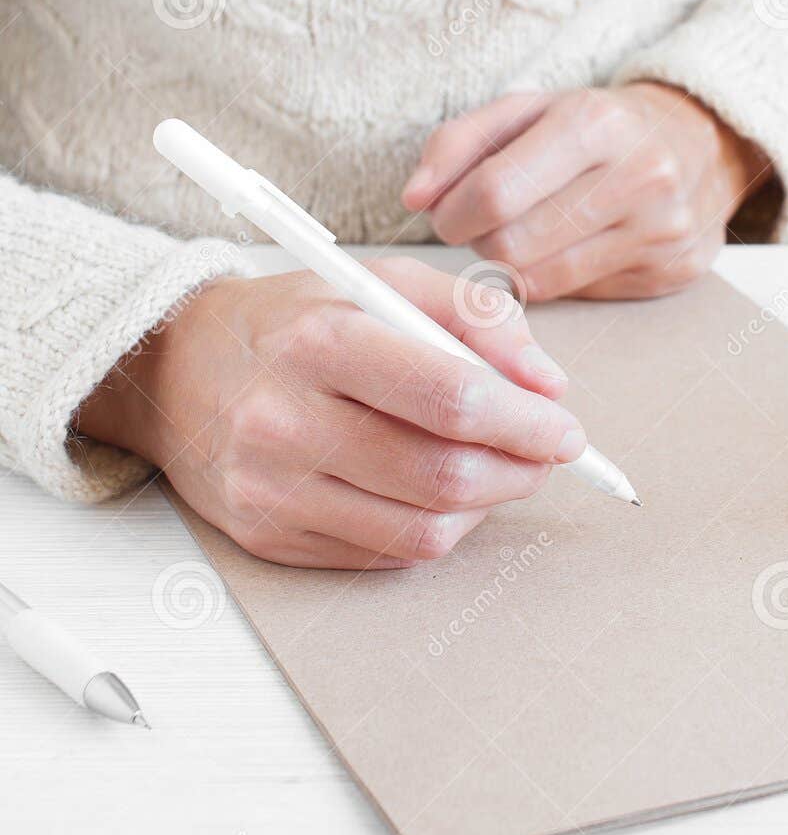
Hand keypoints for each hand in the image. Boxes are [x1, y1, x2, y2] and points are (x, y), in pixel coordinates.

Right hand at [76, 261, 586, 568]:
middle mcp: (287, 421)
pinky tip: (444, 492)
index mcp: (321, 341)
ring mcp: (273, 489)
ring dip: (488, 505)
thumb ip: (475, 316)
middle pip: (443, 474)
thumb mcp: (381, 280)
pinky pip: (386, 554)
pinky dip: (437, 527)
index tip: (566, 427)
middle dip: (521, 469)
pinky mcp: (269, 536)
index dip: (527, 421)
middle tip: (547, 453)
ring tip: (501, 469)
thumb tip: (548, 383)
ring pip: (423, 528)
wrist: (174, 369)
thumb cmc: (294, 318)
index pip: (451, 397)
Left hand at [402, 83, 770, 299]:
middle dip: (479, 240)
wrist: (701, 141)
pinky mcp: (675, 271)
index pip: (494, 192)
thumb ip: (459, 143)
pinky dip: (556, 276)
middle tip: (482, 224)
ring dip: (511, 264)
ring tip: (521, 232)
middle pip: (513, 245)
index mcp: (597, 123)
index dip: (451, 213)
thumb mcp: (528, 109)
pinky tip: (567, 246)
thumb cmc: (598, 125)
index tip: (445, 212)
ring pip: (542, 281)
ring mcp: (663, 231)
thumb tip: (415, 197)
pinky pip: (579, 295)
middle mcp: (639, 177)